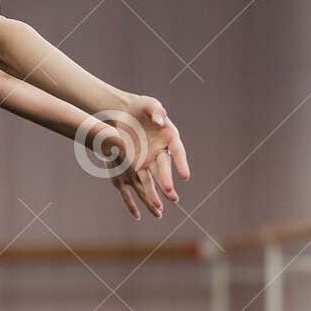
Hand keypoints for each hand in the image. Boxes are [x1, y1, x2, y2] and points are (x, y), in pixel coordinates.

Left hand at [94, 96, 189, 220]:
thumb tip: (160, 121)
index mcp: (170, 136)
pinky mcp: (137, 163)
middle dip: (167, 181)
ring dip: (158, 191)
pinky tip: (151, 203)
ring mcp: (150, 158)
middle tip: (171, 193)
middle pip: (165, 167)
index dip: (181, 163)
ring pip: (154, 177)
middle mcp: (162, 150)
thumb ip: (156, 111)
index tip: (185, 175)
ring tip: (161, 206)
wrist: (125, 111)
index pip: (177, 151)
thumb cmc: (142, 106)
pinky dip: (147, 190)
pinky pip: (142, 178)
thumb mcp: (149, 104)